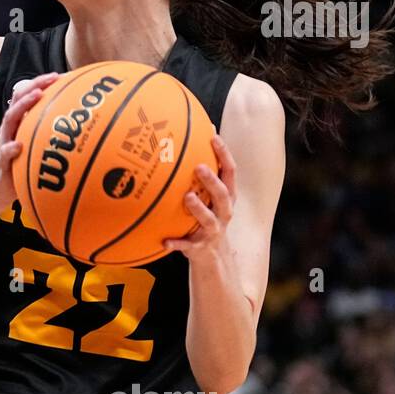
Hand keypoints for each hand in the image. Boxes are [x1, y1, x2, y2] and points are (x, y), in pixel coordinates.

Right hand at [0, 71, 59, 214]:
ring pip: (9, 121)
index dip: (42, 85)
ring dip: (22, 107)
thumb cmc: (21, 170)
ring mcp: (3, 145)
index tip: (60, 75)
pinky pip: (3, 154)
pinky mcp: (0, 163)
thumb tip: (76, 133)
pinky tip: (18, 145)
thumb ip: (48, 139)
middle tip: (51, 78)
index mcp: (19, 126)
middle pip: (18, 102)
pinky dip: (10, 149)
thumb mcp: (36, 151)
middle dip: (34, 87)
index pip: (28, 99)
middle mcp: (10, 131)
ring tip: (37, 97)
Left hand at [164, 135, 234, 260]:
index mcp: (226, 197)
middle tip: (199, 167)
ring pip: (209, 219)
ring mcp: (213, 231)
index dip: (224, 154)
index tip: (213, 136)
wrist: (212, 257)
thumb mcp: (208, 197)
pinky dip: (177, 244)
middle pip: (223, 195)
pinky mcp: (200, 248)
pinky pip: (188, 246)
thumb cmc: (206, 217)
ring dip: (199, 208)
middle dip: (213, 181)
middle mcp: (224, 213)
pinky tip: (165, 241)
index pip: (229, 172)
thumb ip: (199, 176)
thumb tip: (181, 141)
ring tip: (187, 197)